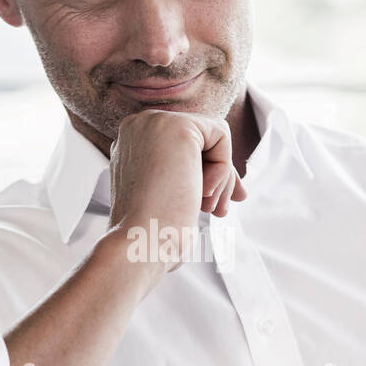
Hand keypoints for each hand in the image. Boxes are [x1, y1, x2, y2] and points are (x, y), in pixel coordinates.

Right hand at [107, 109, 246, 271]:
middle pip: (201, 140)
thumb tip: (234, 183)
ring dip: (221, 178)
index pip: (186, 146)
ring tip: (209, 208)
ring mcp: (154, 122)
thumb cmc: (155, 233)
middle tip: (220, 211)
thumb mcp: (172, 198)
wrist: (139, 244)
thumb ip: (192, 177)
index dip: (208, 173)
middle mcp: (138, 127)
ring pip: (213, 138)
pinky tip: (203, 193)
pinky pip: (221, 136)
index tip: (218, 204)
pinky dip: (223, 169)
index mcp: (132, 144)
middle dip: (220, 176)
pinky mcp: (177, 125)